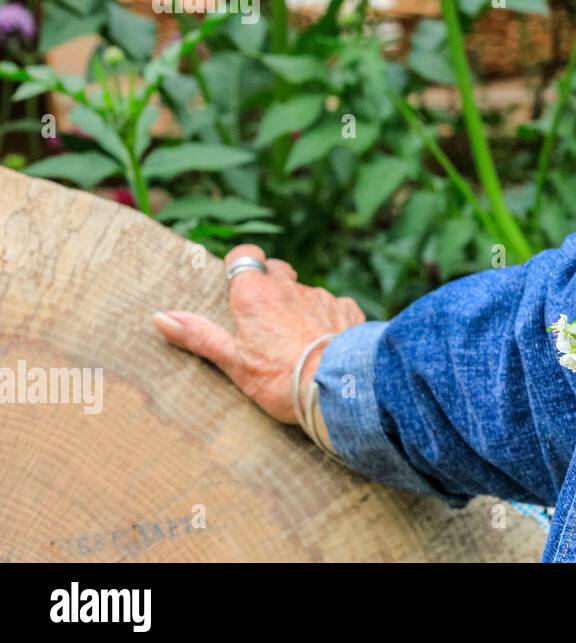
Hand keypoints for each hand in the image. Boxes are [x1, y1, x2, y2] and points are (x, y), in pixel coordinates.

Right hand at [152, 244, 364, 423]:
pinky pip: (334, 307)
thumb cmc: (280, 378)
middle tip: (262, 318)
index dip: (241, 265)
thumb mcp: (233, 361)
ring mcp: (321, 297)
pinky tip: (325, 343)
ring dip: (298, 306)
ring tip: (295, 340)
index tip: (236, 284)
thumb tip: (161, 317)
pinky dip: (327, 319)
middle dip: (269, 284)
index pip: (245, 255)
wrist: (338, 388)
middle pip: (277, 270)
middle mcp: (290, 287)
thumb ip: (199, 336)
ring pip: (305, 291)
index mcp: (256, 294)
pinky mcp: (347, 310)